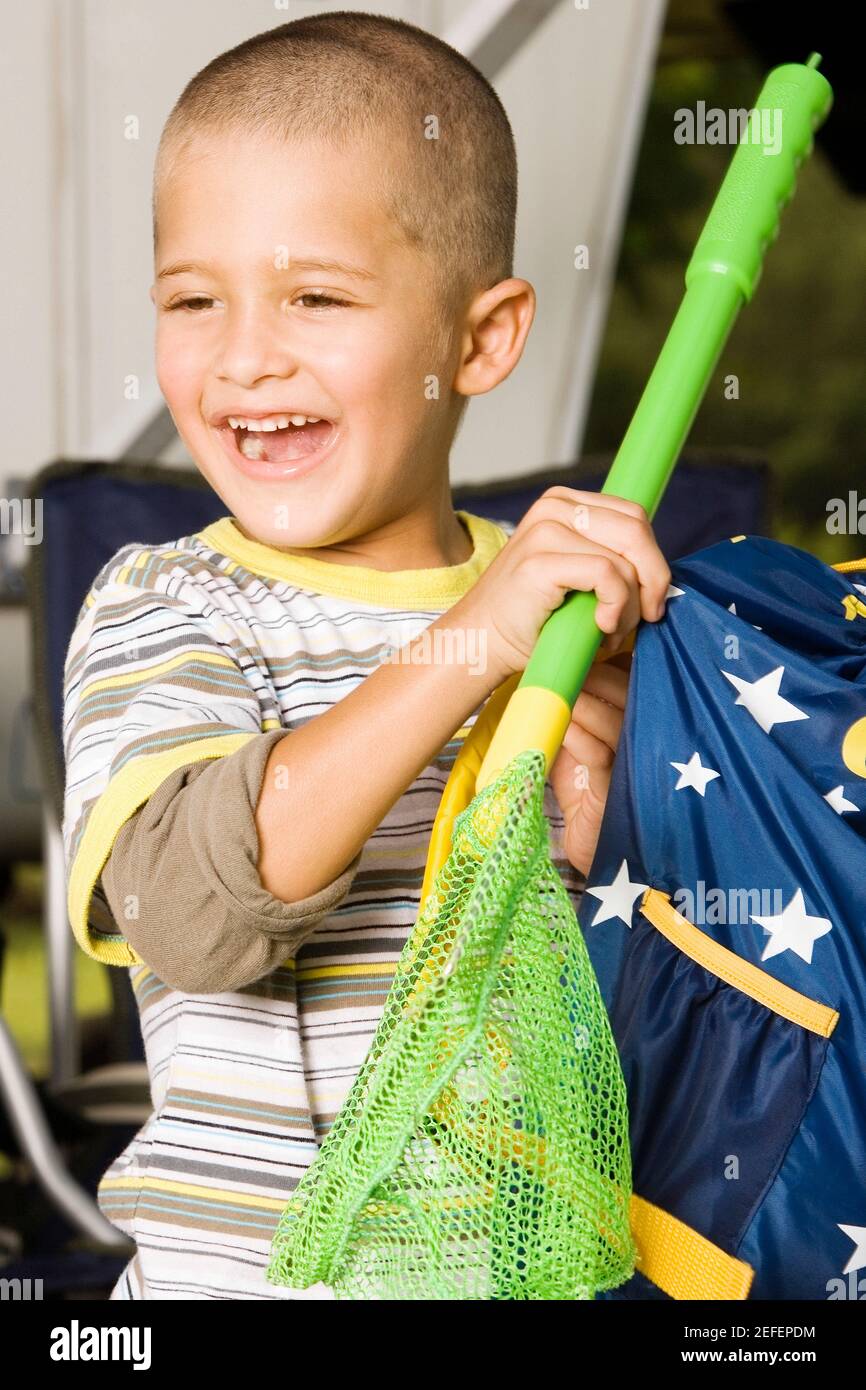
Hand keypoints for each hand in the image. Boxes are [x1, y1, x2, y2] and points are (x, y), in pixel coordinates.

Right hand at [455, 487, 670, 685]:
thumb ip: (613, 563)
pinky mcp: (540, 559)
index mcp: (563, 504)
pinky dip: (616, 606)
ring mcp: (545, 529)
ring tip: (612, 631)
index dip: (653, 559)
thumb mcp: (580, 581)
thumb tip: (662, 577)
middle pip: (636, 528)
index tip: (650, 601)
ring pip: (625, 556)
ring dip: (631, 603)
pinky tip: (601, 628)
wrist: (482, 645)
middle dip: (654, 578)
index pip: (633, 516)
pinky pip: (607, 573)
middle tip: (645, 618)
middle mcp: (554, 507)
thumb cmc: (535, 622)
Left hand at [548, 649, 631, 877]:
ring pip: (614, 720)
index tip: (575, 646)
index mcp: (634, 724)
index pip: (628, 680)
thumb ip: (572, 714)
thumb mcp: (576, 747)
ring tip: (556, 688)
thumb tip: (548, 674)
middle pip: (626, 693)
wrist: (589, 848)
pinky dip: (579, 737)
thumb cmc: (584, 796)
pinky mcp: (618, 792)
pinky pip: (601, 755)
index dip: (605, 660)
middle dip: (593, 673)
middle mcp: (642, 739)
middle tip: (564, 660)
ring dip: (582, 701)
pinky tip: (562, 726)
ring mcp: (634, 764)